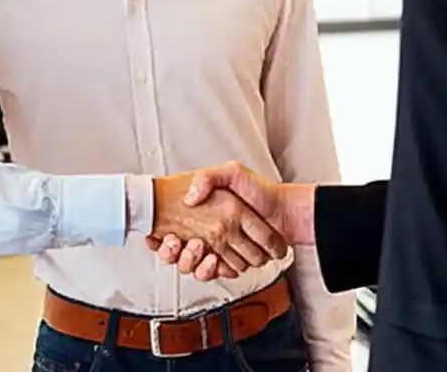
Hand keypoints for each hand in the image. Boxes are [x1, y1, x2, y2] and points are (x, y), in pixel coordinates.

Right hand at [151, 171, 288, 280]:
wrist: (286, 211)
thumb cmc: (261, 191)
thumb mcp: (231, 172)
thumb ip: (208, 178)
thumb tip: (190, 197)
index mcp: (206, 214)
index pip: (172, 229)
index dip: (163, 238)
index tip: (160, 235)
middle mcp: (211, 232)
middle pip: (180, 252)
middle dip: (174, 251)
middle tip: (175, 241)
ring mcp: (220, 248)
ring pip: (193, 266)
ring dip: (190, 261)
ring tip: (195, 247)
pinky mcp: (230, 262)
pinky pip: (213, 273)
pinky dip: (209, 270)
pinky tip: (211, 260)